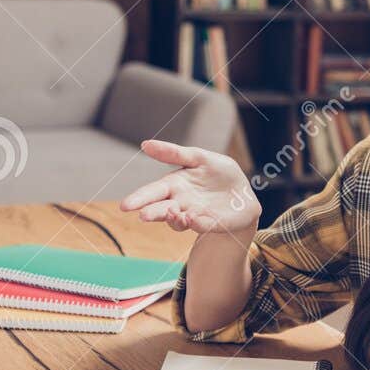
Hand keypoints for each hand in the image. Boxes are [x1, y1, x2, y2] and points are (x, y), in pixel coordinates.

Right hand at [120, 141, 260, 234]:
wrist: (243, 192)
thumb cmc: (217, 172)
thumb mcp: (198, 157)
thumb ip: (173, 153)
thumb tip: (144, 144)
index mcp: (174, 185)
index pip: (153, 192)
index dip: (140, 198)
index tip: (126, 206)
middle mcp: (180, 204)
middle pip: (161, 210)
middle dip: (152, 213)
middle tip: (142, 215)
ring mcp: (195, 216)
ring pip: (179, 222)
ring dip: (175, 219)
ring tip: (175, 214)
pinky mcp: (212, 224)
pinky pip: (203, 225)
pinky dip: (198, 223)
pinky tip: (193, 218)